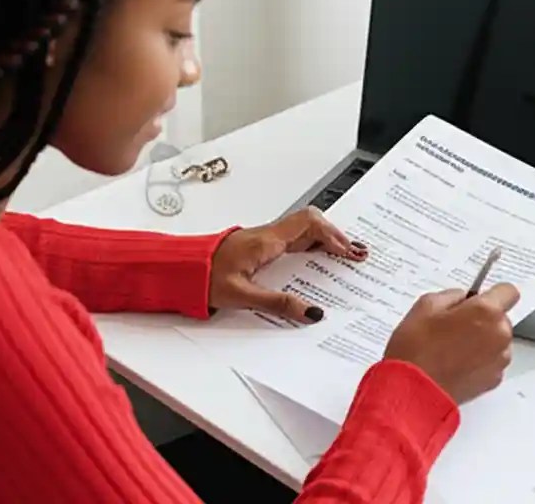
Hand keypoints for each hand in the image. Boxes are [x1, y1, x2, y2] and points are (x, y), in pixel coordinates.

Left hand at [210, 207, 366, 322]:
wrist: (180, 269)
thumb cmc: (203, 277)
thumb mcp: (242, 295)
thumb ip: (278, 304)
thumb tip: (309, 311)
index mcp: (266, 241)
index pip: (309, 224)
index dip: (333, 236)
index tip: (348, 252)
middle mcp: (268, 235)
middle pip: (311, 222)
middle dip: (336, 236)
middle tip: (354, 253)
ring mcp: (265, 239)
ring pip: (303, 229)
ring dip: (325, 239)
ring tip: (343, 255)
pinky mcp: (260, 246)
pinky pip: (293, 238)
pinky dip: (311, 244)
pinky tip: (318, 258)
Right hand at [383, 283, 520, 403]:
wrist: (413, 391)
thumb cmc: (416, 349)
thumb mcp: (426, 306)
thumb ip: (452, 296)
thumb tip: (463, 298)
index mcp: (486, 312)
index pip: (508, 291)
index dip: (492, 294)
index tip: (479, 299)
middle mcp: (500, 334)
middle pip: (501, 318)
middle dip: (483, 319)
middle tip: (454, 326)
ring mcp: (499, 359)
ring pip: (497, 341)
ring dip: (482, 341)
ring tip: (452, 348)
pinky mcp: (494, 379)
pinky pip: (492, 361)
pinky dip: (480, 360)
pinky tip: (456, 363)